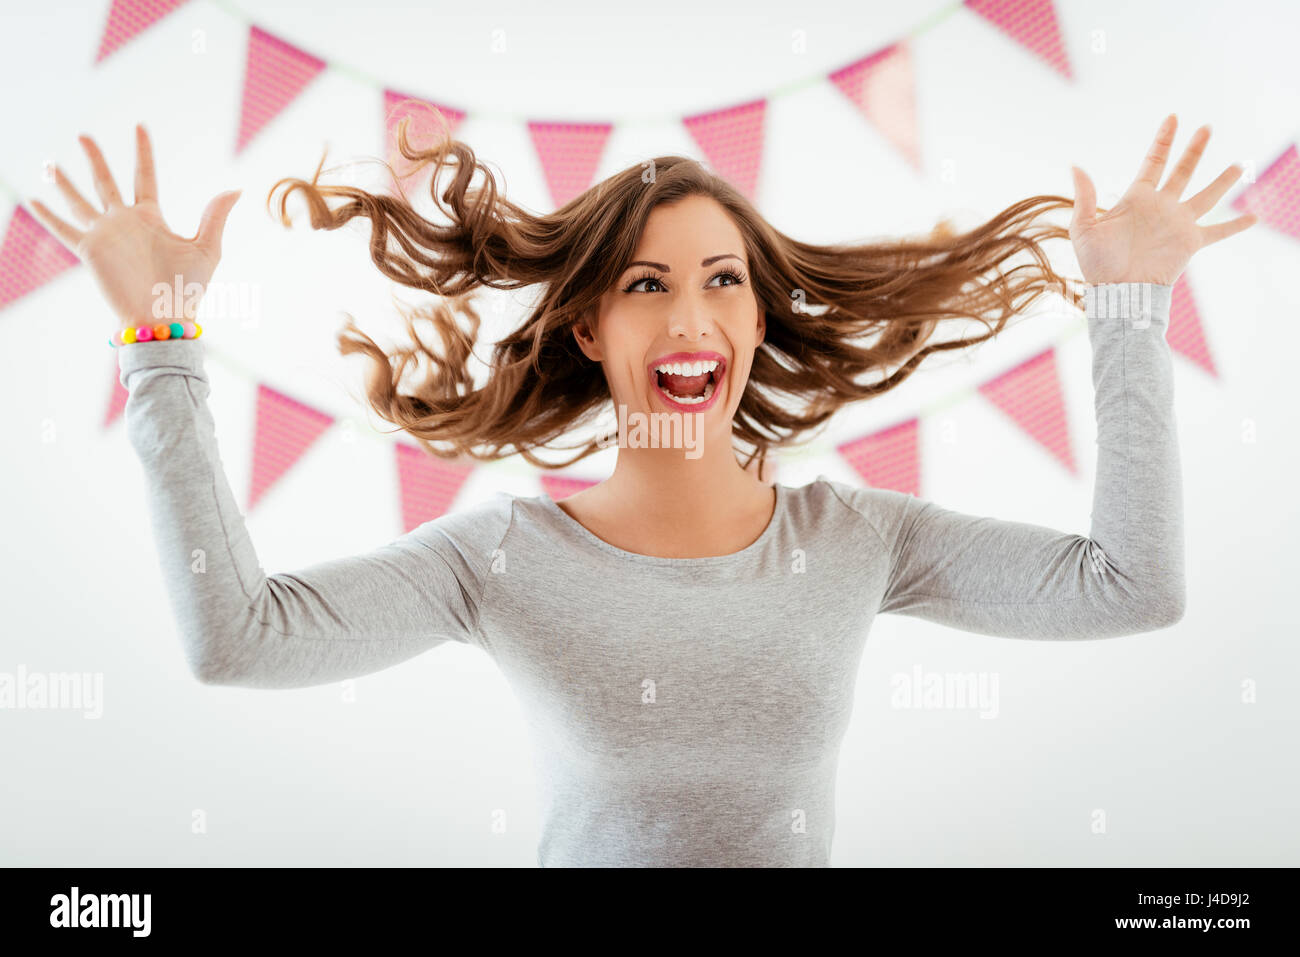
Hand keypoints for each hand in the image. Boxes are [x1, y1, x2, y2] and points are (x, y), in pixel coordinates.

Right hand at [28, 124, 241, 329]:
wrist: (165, 316)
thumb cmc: (188, 287)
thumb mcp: (207, 248)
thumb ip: (215, 216)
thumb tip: (236, 188)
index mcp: (151, 218)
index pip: (144, 176)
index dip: (142, 152)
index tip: (140, 126)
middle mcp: (125, 222)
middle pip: (106, 182)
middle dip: (96, 158)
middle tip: (84, 134)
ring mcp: (106, 235)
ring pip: (79, 201)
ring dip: (64, 182)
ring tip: (48, 163)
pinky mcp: (90, 250)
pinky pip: (64, 229)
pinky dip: (47, 216)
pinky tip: (32, 200)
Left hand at [1068, 115, 1257, 286]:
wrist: (1117, 291)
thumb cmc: (1097, 263)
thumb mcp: (1084, 227)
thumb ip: (1085, 197)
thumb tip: (1076, 166)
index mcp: (1137, 199)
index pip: (1154, 162)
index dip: (1163, 141)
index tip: (1173, 118)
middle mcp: (1161, 206)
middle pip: (1183, 171)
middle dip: (1195, 150)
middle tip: (1207, 128)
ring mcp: (1178, 223)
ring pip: (1207, 195)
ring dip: (1224, 180)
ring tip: (1241, 164)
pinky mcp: (1190, 242)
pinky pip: (1218, 232)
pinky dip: (1235, 226)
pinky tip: (1254, 218)